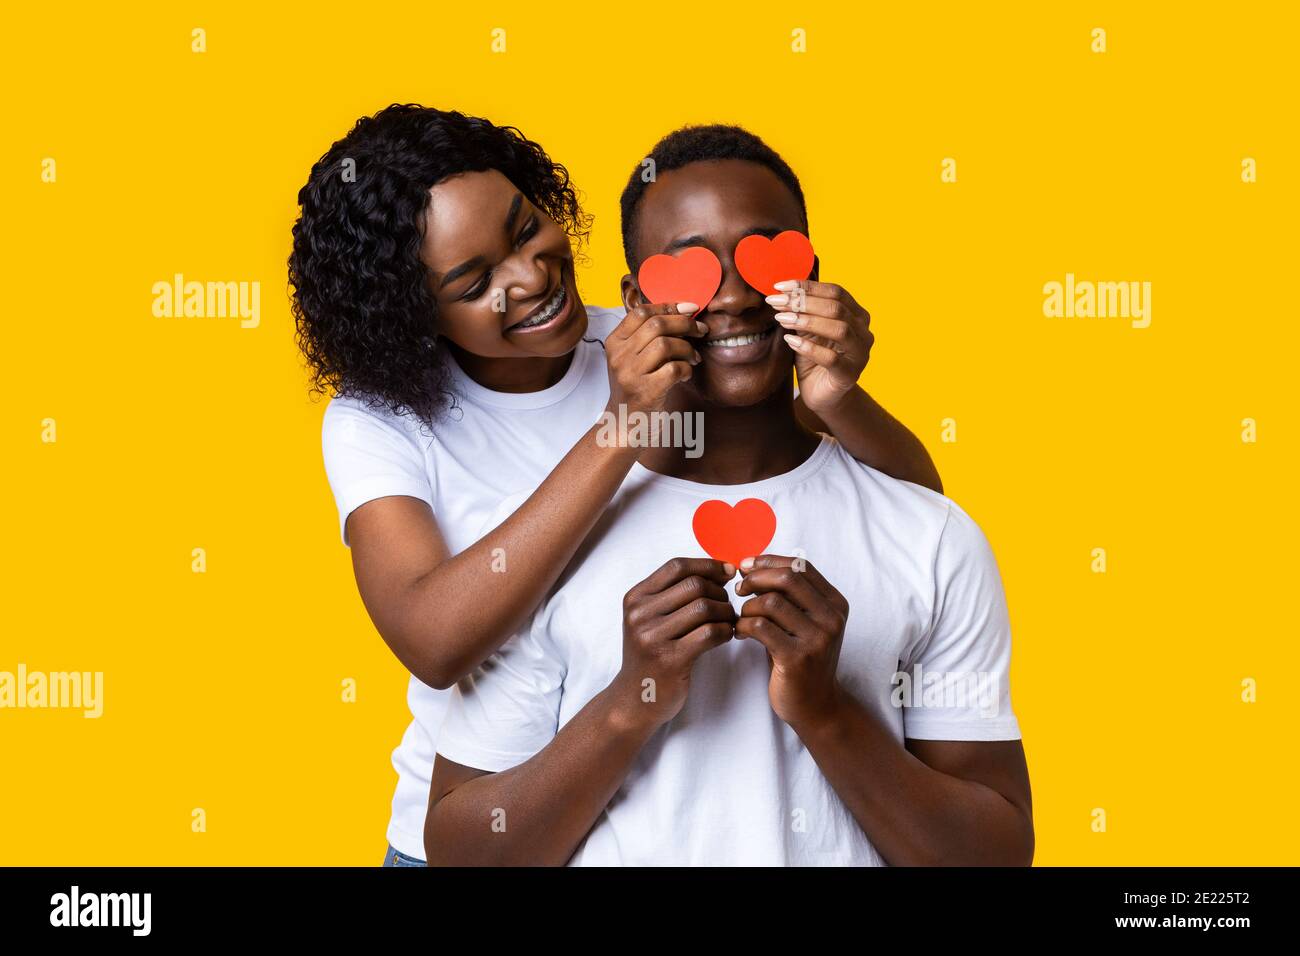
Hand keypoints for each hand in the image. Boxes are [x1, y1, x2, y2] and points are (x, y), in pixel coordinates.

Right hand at [604, 302, 705, 417]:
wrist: (624, 424)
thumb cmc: (635, 388)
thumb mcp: (631, 358)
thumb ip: (647, 337)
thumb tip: (684, 312)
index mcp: (614, 342)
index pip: (641, 312)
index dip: (668, 306)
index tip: (689, 309)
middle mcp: (619, 356)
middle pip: (657, 325)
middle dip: (685, 324)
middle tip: (701, 330)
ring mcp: (630, 374)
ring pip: (666, 344)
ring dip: (687, 348)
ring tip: (693, 357)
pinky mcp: (645, 392)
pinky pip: (674, 369)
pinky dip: (686, 369)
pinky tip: (685, 375)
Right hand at [611, 558, 736, 728]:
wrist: (634, 700)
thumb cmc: (650, 655)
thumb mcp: (649, 619)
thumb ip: (673, 594)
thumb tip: (717, 570)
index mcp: (635, 598)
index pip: (676, 566)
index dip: (707, 565)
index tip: (727, 572)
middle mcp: (640, 614)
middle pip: (694, 585)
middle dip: (719, 592)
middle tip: (727, 606)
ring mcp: (653, 637)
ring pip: (704, 607)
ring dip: (726, 612)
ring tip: (729, 621)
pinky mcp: (670, 660)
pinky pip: (710, 633)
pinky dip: (725, 631)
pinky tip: (726, 636)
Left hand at [734, 554, 849, 730]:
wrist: (816, 706)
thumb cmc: (802, 658)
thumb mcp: (804, 622)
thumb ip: (789, 595)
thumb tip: (753, 564)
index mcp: (835, 603)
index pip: (800, 566)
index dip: (769, 561)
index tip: (746, 566)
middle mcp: (831, 618)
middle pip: (787, 578)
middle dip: (756, 578)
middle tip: (738, 589)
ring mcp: (817, 639)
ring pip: (770, 602)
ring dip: (747, 607)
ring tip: (740, 618)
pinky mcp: (797, 658)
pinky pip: (760, 627)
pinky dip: (743, 625)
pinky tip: (739, 633)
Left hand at [766, 279, 873, 414]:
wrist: (820, 393)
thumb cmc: (814, 358)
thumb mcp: (806, 329)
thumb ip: (803, 309)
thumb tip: (787, 285)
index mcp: (857, 315)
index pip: (836, 292)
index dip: (808, 287)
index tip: (779, 286)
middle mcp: (864, 332)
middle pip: (837, 308)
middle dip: (803, 302)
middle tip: (776, 302)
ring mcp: (860, 354)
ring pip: (839, 329)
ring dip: (807, 321)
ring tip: (782, 319)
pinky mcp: (849, 375)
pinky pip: (832, 358)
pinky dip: (809, 348)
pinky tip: (790, 342)